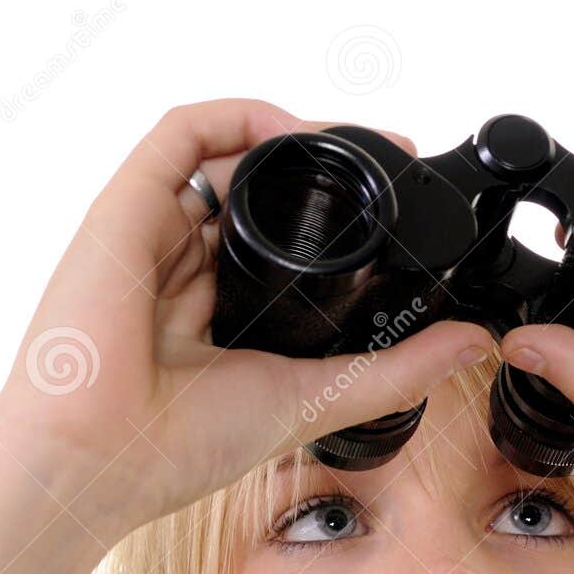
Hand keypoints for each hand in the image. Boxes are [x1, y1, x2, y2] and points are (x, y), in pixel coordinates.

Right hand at [0, 98, 496, 544]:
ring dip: (291, 135)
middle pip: (260, 190)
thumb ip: (396, 370)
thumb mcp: (316, 399)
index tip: (398, 201)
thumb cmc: (182, 446)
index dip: (339, 215)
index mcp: (221, 311)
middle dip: (326, 168)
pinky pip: (181, 131)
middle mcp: (186, 265)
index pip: (284, 242)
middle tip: (392, 159)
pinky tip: (290, 131)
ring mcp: (156, 231)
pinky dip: (236, 116)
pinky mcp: (126, 206)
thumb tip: (474, 341)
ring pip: (227, 151)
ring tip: (356, 143)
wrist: (99, 458)